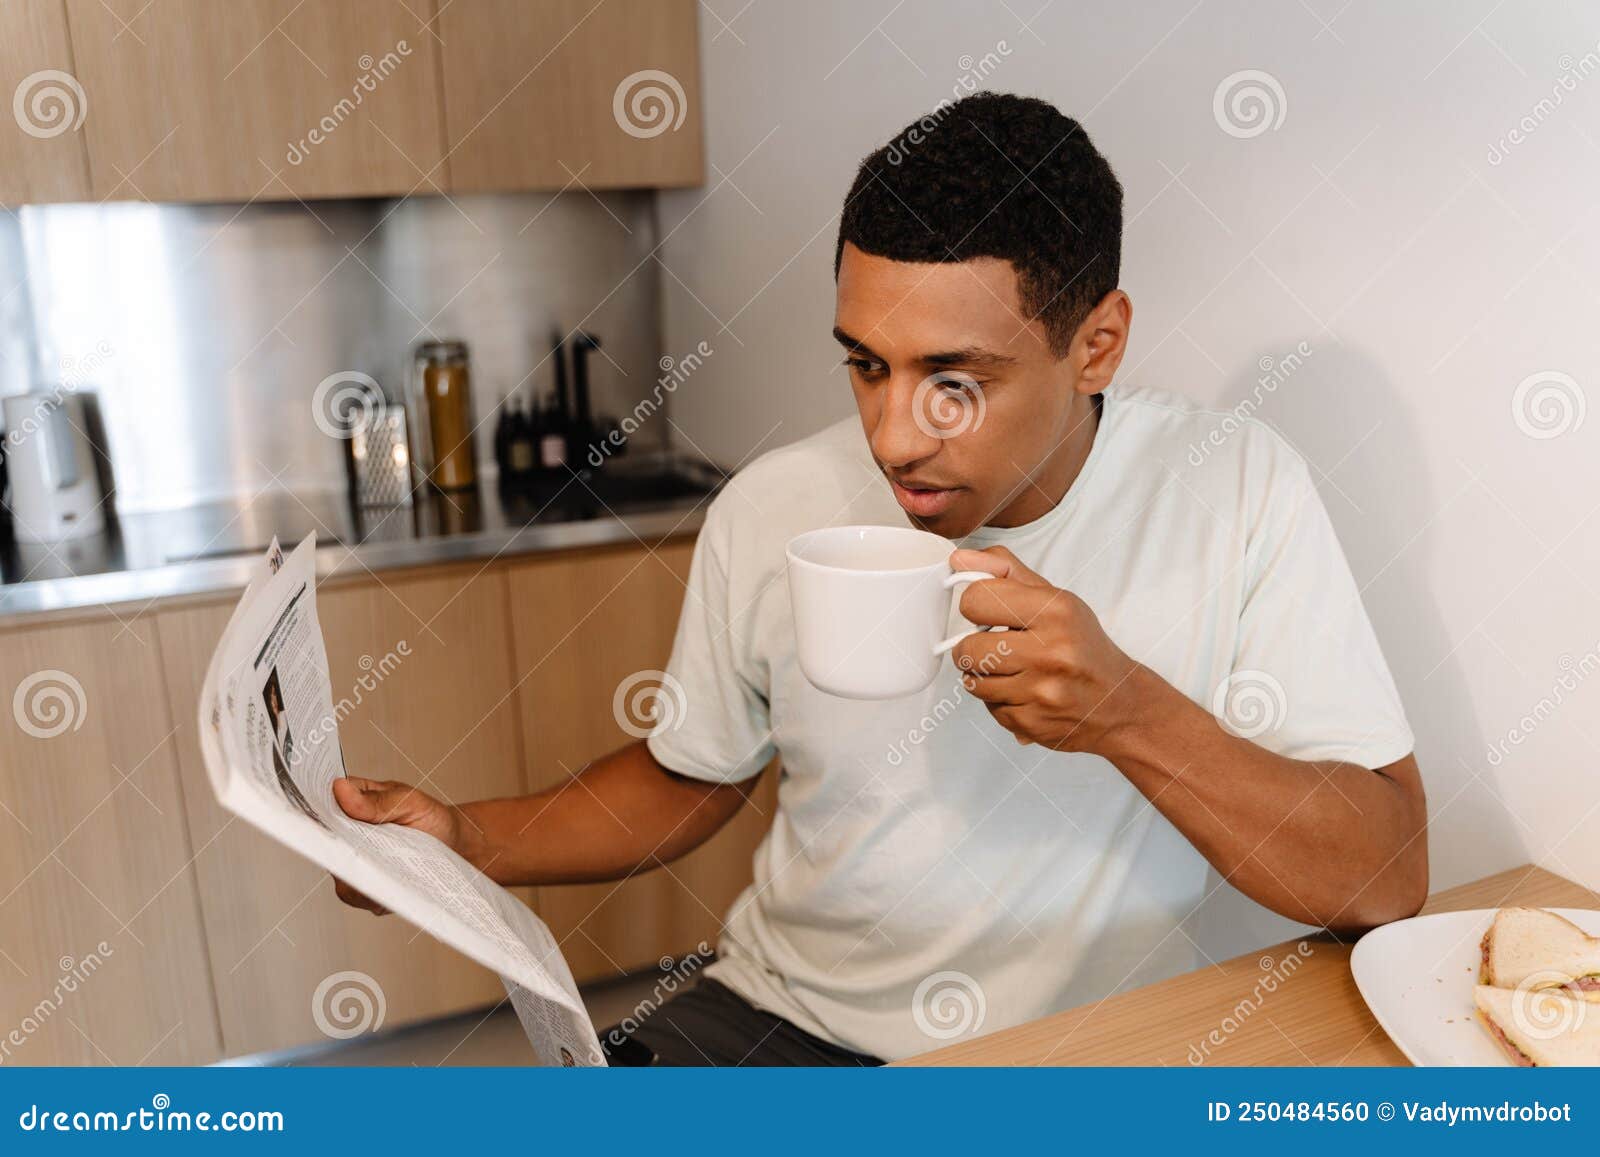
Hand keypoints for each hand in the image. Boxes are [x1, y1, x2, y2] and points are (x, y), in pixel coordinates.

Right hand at [329, 777, 472, 912]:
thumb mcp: (409, 801)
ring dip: (357, 878)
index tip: (322, 822)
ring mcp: (353, 866)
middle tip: (355, 851)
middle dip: (336, 851)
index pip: (320, 808)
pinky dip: (372, 895)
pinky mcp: (366, 891)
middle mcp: (345, 837)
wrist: (454, 845)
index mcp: (350, 804)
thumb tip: (340, 788)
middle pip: (325, 847)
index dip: (313, 816)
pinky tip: (387, 890)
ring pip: (341, 876)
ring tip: (379, 873)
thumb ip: (376, 800)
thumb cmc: (428, 817)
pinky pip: (360, 897)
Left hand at [949, 546, 1156, 754]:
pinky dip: (999, 701)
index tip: (986, 612)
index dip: (975, 605)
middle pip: (968, 647)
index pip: (977, 598)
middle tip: (994, 647)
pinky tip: (1023, 693)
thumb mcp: (1054, 598)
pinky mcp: (1033, 723)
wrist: (1119, 702)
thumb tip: (960, 557)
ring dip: (983, 676)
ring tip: (1010, 670)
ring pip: (972, 681)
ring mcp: (1041, 691)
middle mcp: (1050, 651)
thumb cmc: (1082, 646)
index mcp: (1055, 611)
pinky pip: (989, 708)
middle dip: (972, 647)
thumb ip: (1005, 571)